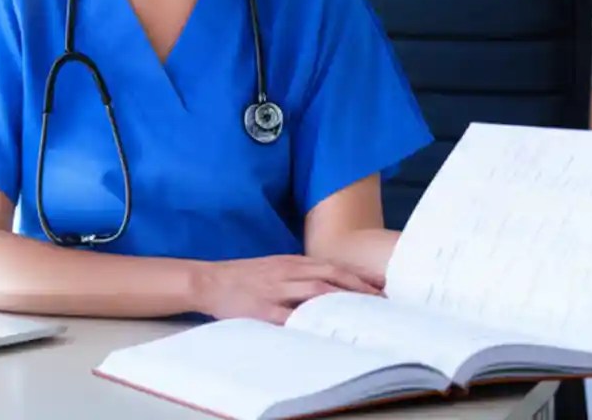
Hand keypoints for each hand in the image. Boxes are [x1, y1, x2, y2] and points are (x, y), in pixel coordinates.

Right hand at [193, 254, 383, 324]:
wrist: (209, 280)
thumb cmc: (244, 276)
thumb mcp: (274, 267)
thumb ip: (299, 273)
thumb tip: (329, 285)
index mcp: (291, 262)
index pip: (332, 267)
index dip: (358, 276)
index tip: (380, 286)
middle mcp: (287, 272)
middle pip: (330, 277)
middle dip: (359, 288)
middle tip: (381, 300)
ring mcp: (275, 290)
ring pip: (316, 292)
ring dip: (342, 301)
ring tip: (363, 313)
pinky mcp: (262, 309)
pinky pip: (289, 316)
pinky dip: (308, 321)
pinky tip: (324, 329)